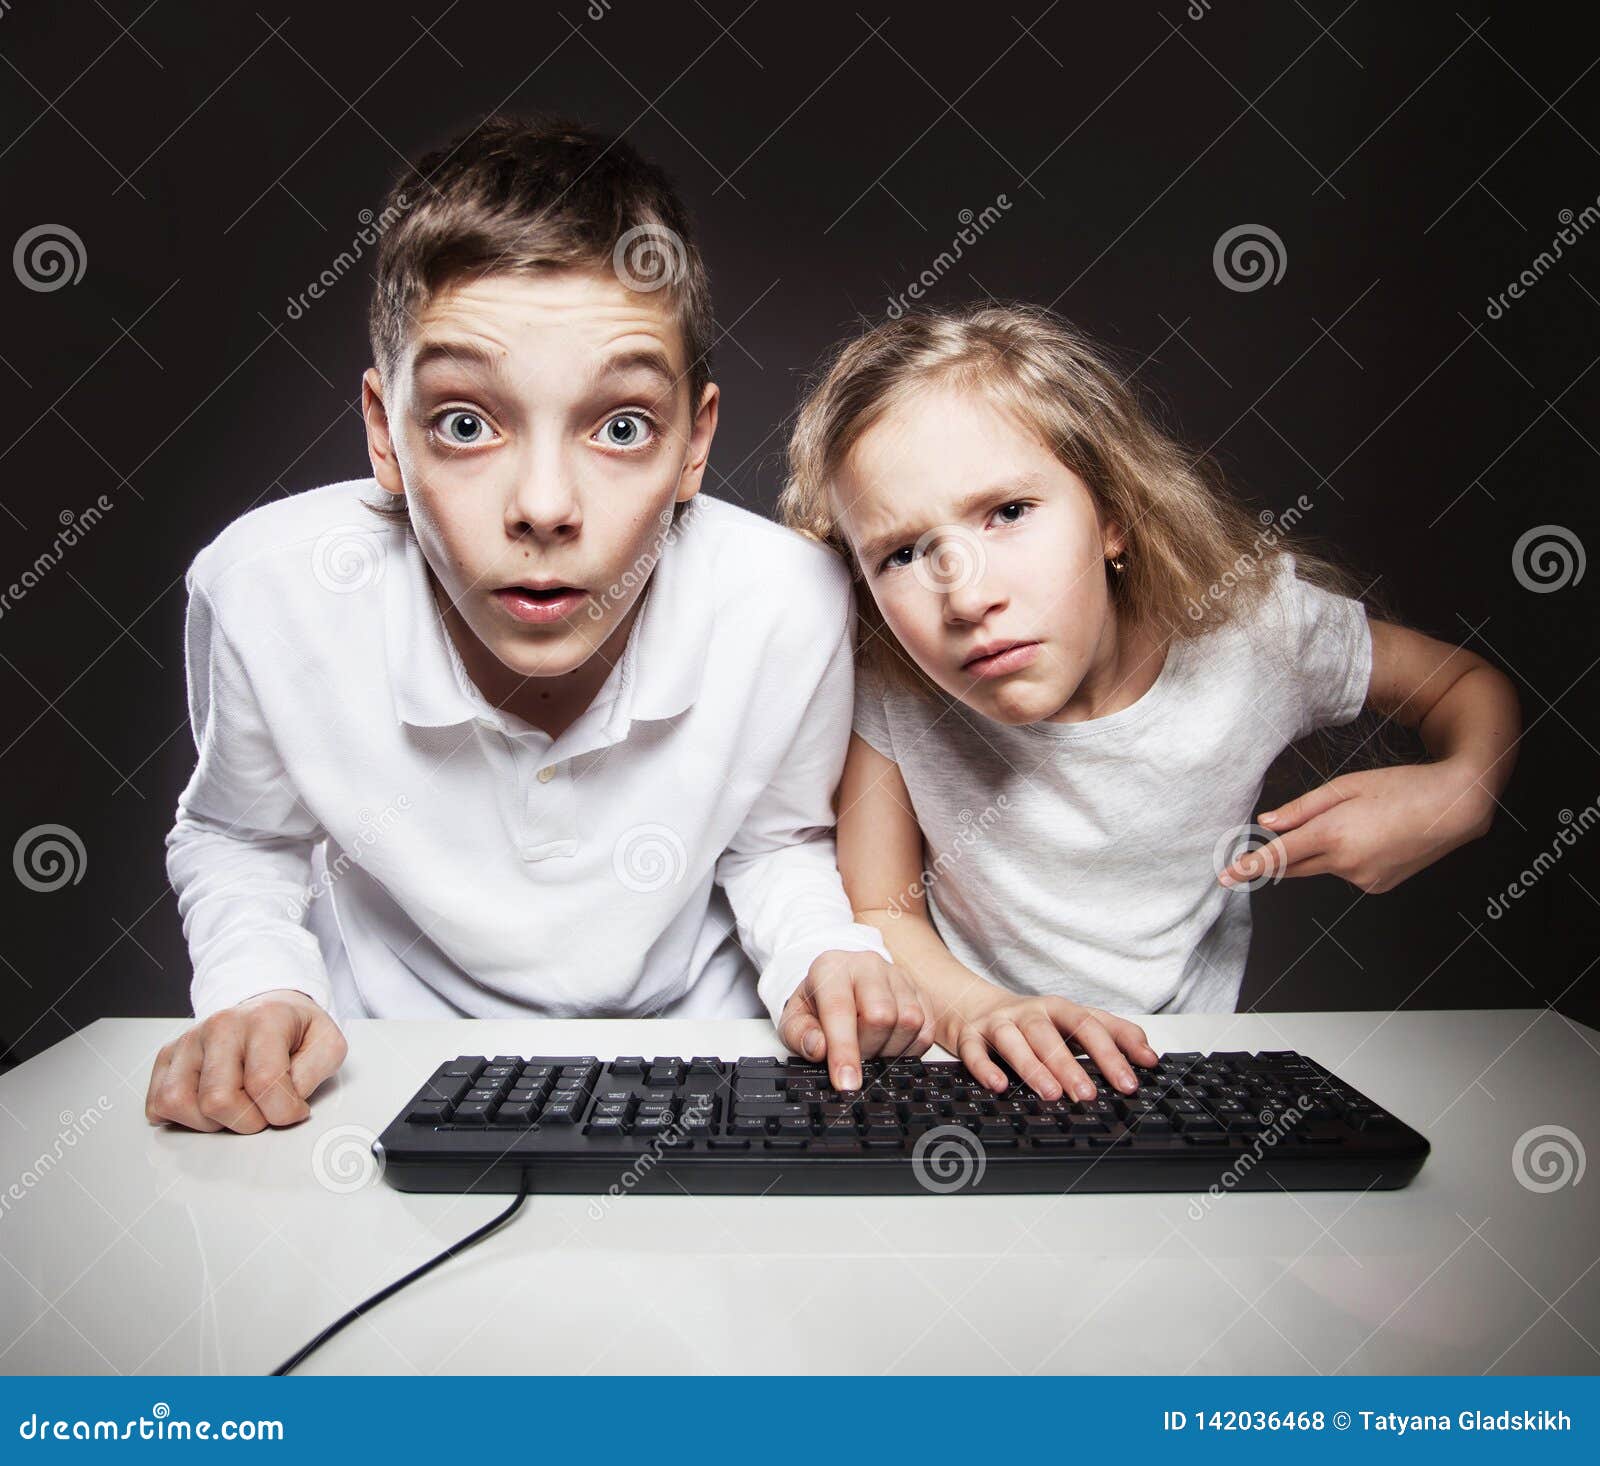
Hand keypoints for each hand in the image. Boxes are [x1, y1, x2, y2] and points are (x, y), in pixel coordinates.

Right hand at [145, 988, 347, 1133]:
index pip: (264, 1082)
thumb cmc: (295, 1031)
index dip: (283, 1111)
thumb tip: (288, 1102)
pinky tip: (210, 1105)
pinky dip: (184, 1117)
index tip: (295, 1110)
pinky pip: (158, 1104)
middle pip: (218, 1100)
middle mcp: (220, 1026)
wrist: (268, 1008)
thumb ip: (315, 1073)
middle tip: (264, 1110)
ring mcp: (189, 1041)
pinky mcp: (167, 1057)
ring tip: (237, 1107)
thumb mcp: (327, 1043)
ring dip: (212, 1122)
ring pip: (180, 1104)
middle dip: (247, 1121)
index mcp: (264, 1019)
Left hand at [778, 950, 934, 1091]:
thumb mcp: (795, 1018)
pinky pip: (926, 1031)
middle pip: (882, 1015)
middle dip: (867, 1050)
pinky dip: (909, 1050)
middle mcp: (868, 966)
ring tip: (871, 1050)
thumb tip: (819, 1048)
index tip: (846, 1083)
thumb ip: (800, 1035)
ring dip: (890, 1051)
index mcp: (831, 968)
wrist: (839, 982)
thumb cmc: (817, 1004)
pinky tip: (889, 1048)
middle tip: (855, 1060)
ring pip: (909, 1022)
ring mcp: (898, 977)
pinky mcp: (920, 993)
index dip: (844, 1051)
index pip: (841, 1009)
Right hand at [950, 993, 1158, 1099]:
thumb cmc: (1033, 1023)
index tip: (1129, 1081)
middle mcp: (1029, 1013)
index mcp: (1059, 1009)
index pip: (1089, 1024)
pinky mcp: (969, 1036)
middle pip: (1049, 1034)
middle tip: (1087, 1094)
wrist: (972, 1006)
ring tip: (1051, 1093)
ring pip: (1014, 1041)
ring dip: (1032, 1066)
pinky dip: (985, 1068)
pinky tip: (999, 1086)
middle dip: (1069, 1065)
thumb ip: (1113, 1035)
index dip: (1112, 1052)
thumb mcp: (1072, 1023)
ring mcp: (998, 1023)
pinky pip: (974, 1051)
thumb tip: (1149, 1057)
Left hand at [1222, 762, 1494, 895]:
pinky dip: (1347, 857)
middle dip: (1280, 857)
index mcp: (1333, 835)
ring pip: (1323, 867)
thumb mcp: (1346, 786)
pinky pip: (1346, 872)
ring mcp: (1363, 879)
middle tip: (1268, 846)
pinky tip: (1372, 838)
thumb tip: (1267, 824)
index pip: (1279, 857)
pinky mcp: (1377, 886)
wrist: (1455, 807)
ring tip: (1358, 822)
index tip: (1225, 876)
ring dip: (1323, 850)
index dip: (1249, 867)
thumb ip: (1302, 809)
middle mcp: (1346, 863)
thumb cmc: (1401, 787)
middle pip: (1296, 866)